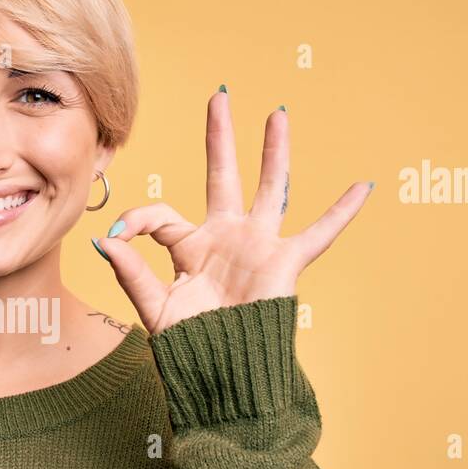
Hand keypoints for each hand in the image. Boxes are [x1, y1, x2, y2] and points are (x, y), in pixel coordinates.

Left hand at [93, 90, 372, 335]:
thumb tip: (104, 238)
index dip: (136, 218)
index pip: (161, 215)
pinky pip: (319, 232)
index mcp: (190, 248)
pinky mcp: (284, 262)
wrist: (223, 372)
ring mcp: (257, 245)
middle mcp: (225, 237)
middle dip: (220, 137)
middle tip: (219, 96)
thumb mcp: (154, 307)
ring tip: (277, 114)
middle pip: (222, 175)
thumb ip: (130, 271)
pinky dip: (341, 212)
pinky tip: (363, 186)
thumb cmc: (190, 345)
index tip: (118, 233)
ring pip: (268, 187)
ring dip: (273, 151)